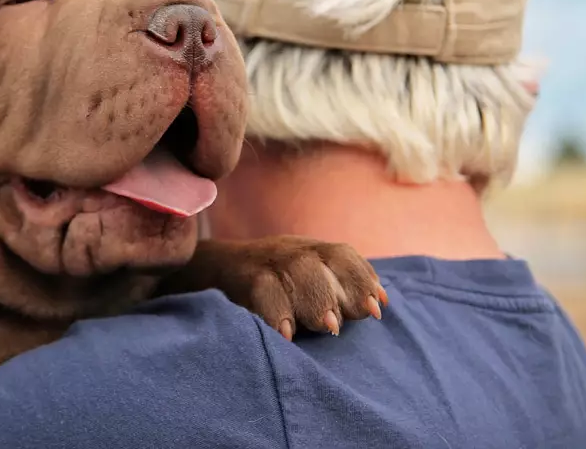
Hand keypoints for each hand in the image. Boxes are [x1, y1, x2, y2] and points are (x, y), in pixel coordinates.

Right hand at [165, 236, 388, 339]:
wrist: (208, 271)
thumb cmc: (269, 288)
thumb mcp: (302, 285)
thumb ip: (335, 295)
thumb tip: (376, 308)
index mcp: (309, 251)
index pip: (341, 255)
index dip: (361, 278)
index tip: (377, 308)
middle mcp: (289, 251)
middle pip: (321, 259)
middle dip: (341, 289)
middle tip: (348, 321)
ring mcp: (263, 260)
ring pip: (295, 267)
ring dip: (315, 297)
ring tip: (326, 327)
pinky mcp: (239, 275)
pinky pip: (260, 287)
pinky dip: (275, 310)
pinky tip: (285, 334)